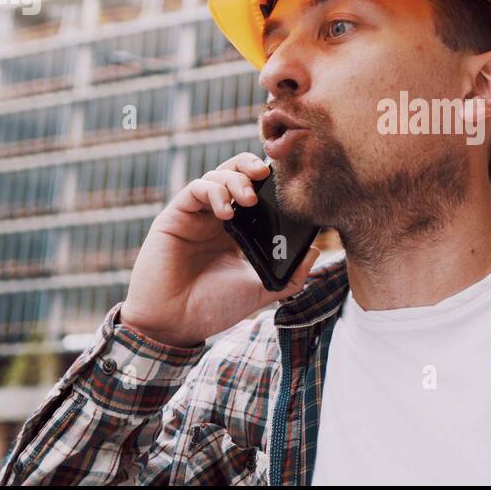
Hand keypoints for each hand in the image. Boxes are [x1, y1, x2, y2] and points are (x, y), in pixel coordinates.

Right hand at [120, 153, 319, 347]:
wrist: (175, 323)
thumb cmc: (214, 307)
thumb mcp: (261, 291)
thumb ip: (290, 275)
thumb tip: (315, 251)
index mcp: (241, 231)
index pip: (258, 193)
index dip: (272, 182)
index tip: (289, 181)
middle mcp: (219, 218)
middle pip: (237, 174)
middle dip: (253, 166)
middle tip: (267, 174)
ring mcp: (198, 215)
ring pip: (217, 175)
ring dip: (236, 179)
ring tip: (249, 198)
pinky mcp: (177, 215)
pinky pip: (196, 189)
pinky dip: (213, 191)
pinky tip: (226, 211)